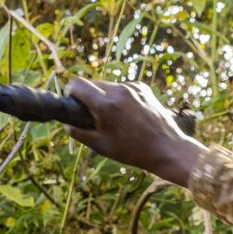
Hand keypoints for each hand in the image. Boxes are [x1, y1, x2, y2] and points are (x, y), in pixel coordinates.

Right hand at [64, 78, 206, 187]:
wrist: (167, 149)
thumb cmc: (132, 151)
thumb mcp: (100, 146)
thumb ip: (78, 133)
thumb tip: (66, 124)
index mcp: (105, 104)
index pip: (77, 83)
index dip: (70, 92)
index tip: (73, 103)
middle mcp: (118, 90)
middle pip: (92, 83)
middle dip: (88, 96)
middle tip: (93, 115)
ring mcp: (133, 87)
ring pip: (108, 85)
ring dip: (105, 97)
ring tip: (114, 118)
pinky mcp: (143, 88)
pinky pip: (124, 88)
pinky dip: (121, 97)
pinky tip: (129, 114)